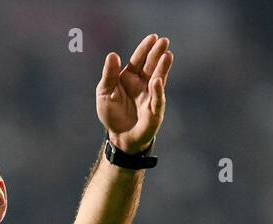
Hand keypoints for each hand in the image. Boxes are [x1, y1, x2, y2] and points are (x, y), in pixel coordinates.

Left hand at [97, 34, 172, 153]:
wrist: (119, 136)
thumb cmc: (112, 114)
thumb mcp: (104, 92)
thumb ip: (109, 75)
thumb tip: (113, 54)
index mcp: (130, 77)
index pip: (138, 60)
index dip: (145, 49)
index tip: (153, 37)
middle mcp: (143, 84)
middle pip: (151, 66)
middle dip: (157, 54)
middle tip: (164, 41)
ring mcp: (150, 96)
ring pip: (158, 79)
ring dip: (162, 68)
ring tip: (167, 55)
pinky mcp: (154, 111)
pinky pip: (156, 100)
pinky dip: (157, 91)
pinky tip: (158, 81)